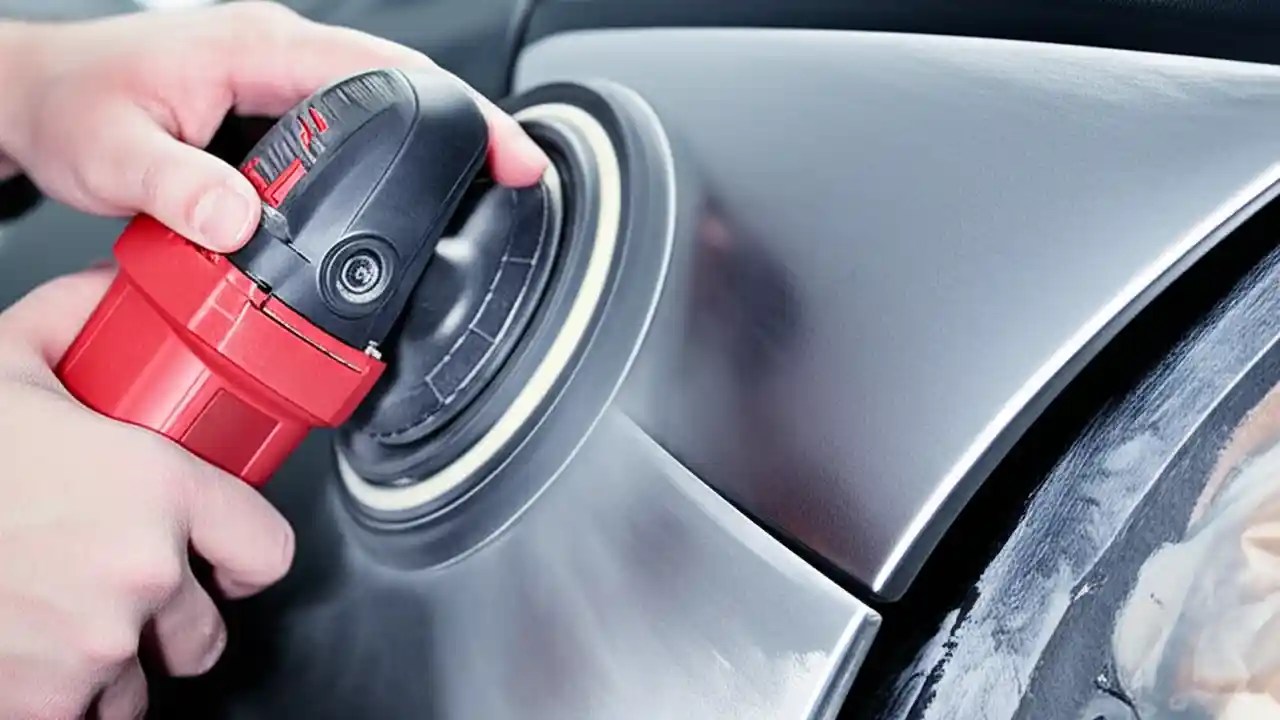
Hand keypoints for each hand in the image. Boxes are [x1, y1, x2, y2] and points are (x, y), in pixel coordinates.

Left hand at [0, 2, 548, 252]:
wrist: (40, 97)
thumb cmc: (73, 108)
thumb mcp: (112, 156)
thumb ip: (177, 189)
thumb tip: (244, 223)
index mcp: (256, 47)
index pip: (383, 72)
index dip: (458, 110)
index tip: (506, 152)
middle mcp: (277, 48)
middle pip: (403, 80)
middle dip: (469, 123)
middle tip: (516, 174)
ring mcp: (280, 70)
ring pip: (381, 97)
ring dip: (433, 137)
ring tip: (479, 183)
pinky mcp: (276, 97)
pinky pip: (352, 116)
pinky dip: (391, 148)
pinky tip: (406, 183)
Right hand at [0, 267, 295, 718]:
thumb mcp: (2, 363)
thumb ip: (72, 318)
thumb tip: (114, 293)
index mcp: (151, 489)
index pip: (267, 549)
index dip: (247, 552)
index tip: (227, 551)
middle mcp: (137, 576)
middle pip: (206, 631)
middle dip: (176, 615)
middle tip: (131, 585)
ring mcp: (91, 650)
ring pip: (146, 683)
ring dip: (120, 660)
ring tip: (71, 618)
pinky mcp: (42, 707)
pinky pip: (88, 717)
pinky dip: (68, 698)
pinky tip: (34, 653)